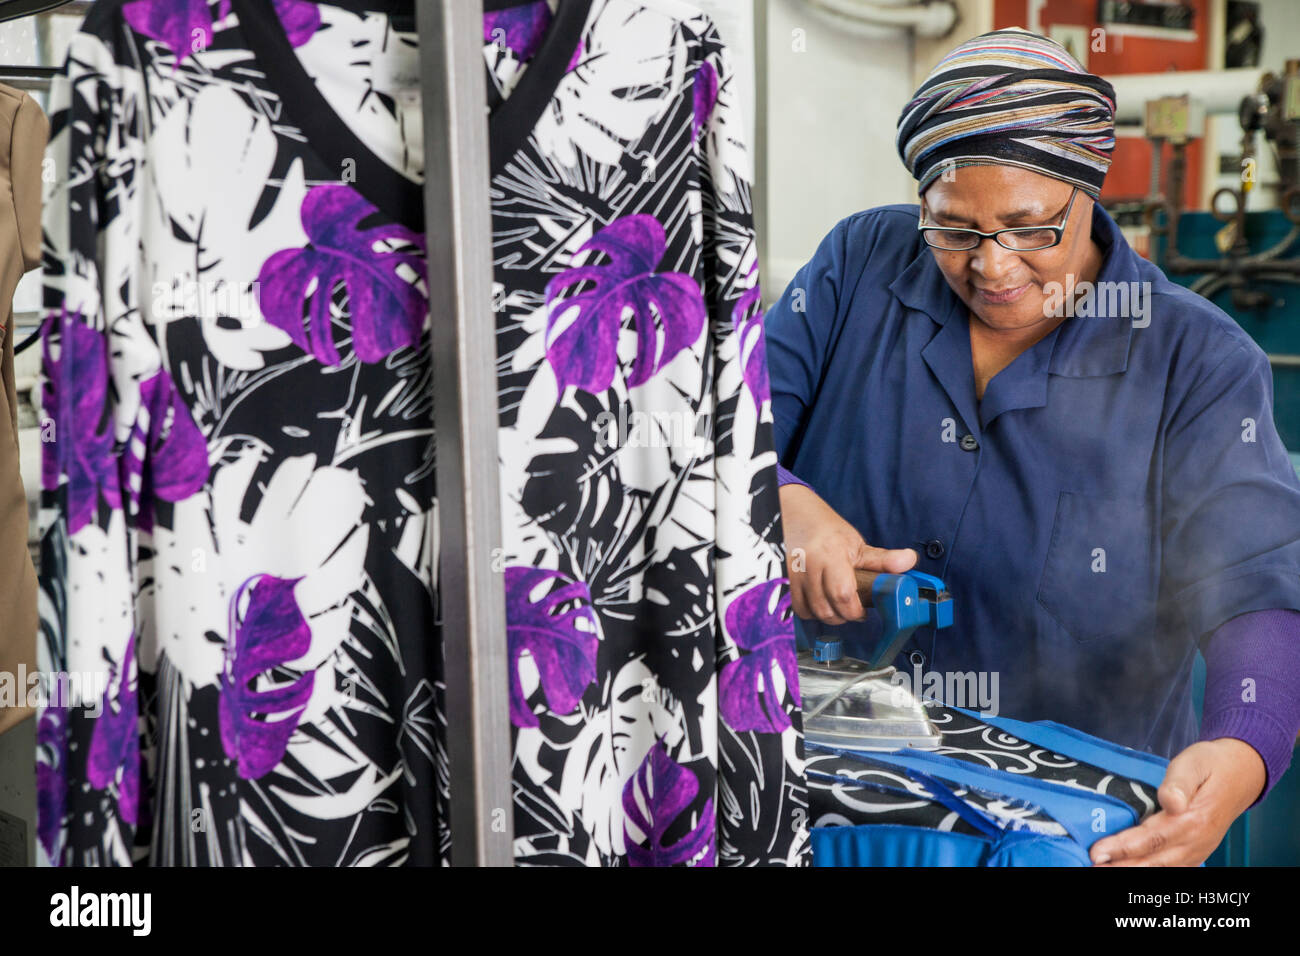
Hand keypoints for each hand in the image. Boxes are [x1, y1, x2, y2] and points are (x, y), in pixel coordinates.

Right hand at [779, 483, 916, 624]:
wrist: (793, 514)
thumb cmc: (826, 529)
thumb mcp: (856, 542)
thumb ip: (882, 558)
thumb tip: (909, 561)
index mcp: (832, 555)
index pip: (843, 595)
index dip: (856, 610)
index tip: (864, 611)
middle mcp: (809, 565)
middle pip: (826, 610)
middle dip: (843, 615)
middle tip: (852, 607)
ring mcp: (793, 574)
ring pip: (811, 612)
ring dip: (827, 615)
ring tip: (836, 603)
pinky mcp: (782, 580)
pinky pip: (796, 608)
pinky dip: (810, 611)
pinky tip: (819, 601)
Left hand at [1090, 738, 1265, 866]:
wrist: (1241, 773)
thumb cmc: (1211, 765)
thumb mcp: (1193, 763)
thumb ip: (1178, 783)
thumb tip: (1170, 801)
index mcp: (1193, 819)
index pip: (1152, 838)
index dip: (1123, 847)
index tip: (1098, 852)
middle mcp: (1196, 841)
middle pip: (1154, 860)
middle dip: (1121, 865)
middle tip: (1093, 866)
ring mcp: (1198, 849)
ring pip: (1162, 868)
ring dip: (1133, 870)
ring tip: (1105, 870)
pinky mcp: (1196, 851)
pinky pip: (1172, 868)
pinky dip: (1151, 870)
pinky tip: (1130, 868)